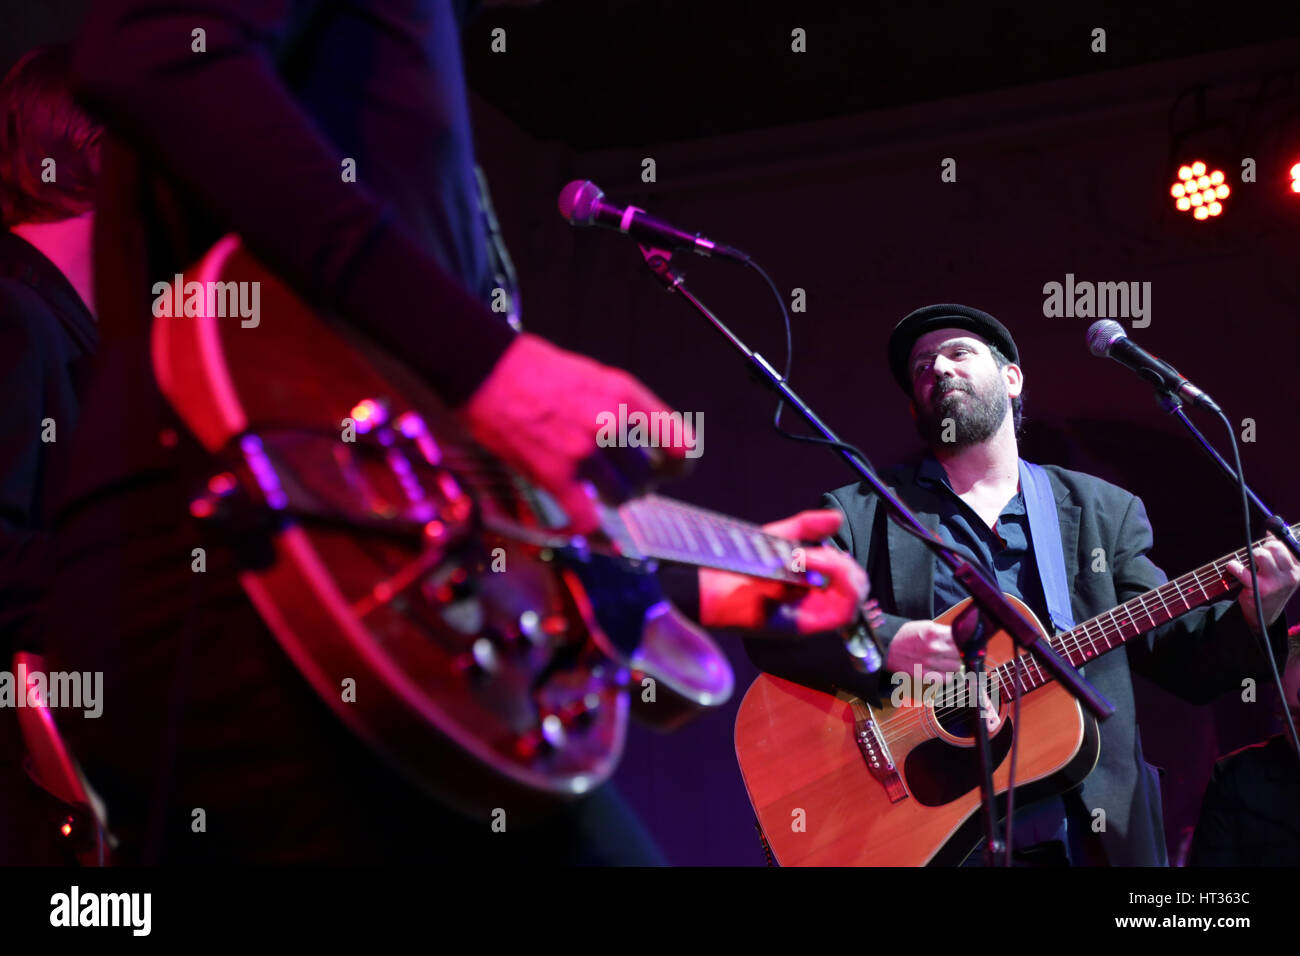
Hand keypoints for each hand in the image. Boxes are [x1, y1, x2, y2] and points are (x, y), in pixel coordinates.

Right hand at [458, 333, 691, 532]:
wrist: (486, 368)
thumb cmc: (535, 369)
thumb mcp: (594, 375)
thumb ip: (621, 406)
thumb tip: (641, 439)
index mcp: (624, 394)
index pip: (678, 442)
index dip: (678, 463)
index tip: (671, 469)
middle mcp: (609, 423)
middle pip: (647, 475)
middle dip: (641, 484)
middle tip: (629, 483)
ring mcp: (582, 451)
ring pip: (621, 496)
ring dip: (616, 499)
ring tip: (606, 494)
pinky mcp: (554, 474)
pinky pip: (585, 517)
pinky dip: (589, 526)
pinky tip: (587, 523)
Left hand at [698, 509, 868, 633]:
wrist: (710, 585)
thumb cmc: (739, 567)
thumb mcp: (779, 539)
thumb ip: (808, 528)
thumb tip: (836, 519)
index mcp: (810, 588)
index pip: (849, 580)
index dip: (845, 563)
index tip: (822, 548)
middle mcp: (814, 605)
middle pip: (857, 591)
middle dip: (847, 567)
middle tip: (819, 554)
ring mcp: (810, 616)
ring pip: (853, 602)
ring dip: (842, 573)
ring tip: (809, 557)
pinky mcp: (804, 625)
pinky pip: (840, 613)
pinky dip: (833, 585)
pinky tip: (805, 564)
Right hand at [885, 619, 961, 679]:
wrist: (886, 647)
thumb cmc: (906, 636)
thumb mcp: (925, 626)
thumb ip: (943, 631)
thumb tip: (961, 637)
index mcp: (934, 633)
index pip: (961, 639)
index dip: (964, 642)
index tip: (964, 644)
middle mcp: (932, 647)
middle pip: (960, 654)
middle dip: (960, 653)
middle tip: (956, 654)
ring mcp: (928, 662)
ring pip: (957, 667)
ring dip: (956, 665)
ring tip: (950, 662)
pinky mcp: (923, 675)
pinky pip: (946, 678)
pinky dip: (948, 675)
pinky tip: (944, 671)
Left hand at [1226, 537, 1299, 632]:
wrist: (1264, 614)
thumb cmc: (1272, 586)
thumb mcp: (1282, 571)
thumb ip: (1279, 553)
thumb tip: (1270, 533)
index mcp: (1298, 569)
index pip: (1289, 544)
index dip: (1276, 539)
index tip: (1269, 538)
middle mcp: (1291, 576)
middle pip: (1275, 547)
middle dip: (1264, 547)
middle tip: (1258, 554)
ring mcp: (1275, 583)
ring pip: (1261, 554)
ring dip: (1251, 554)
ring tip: (1251, 562)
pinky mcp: (1259, 589)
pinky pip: (1241, 570)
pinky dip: (1233, 566)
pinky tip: (1233, 567)